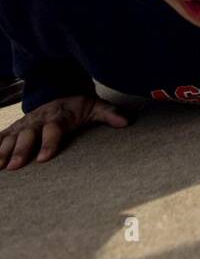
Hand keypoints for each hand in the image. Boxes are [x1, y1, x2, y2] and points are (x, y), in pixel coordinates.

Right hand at [0, 95, 130, 171]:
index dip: (49, 143)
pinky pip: (1, 135)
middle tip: (15, 167)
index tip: (44, 159)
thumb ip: (110, 113)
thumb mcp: (95, 106)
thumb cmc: (78, 106)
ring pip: (12, 135)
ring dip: (4, 150)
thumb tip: (126, 122)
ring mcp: (25, 123)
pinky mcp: (15, 127)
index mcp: (59, 115)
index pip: (54, 129)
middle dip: (20, 149)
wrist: (59, 91)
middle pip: (29, 134)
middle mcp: (39, 119)